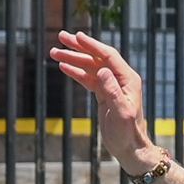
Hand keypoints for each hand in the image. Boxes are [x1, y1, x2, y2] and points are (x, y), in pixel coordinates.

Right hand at [48, 31, 159, 171]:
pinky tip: (63, 66)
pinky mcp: (103, 94)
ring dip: (73, 59)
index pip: (108, 56)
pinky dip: (75, 72)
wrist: (129, 147)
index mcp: (128, 79)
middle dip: (79, 47)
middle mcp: (120, 79)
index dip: (92, 45)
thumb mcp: (121, 112)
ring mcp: (111, 85)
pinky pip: (87, 78)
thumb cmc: (127, 132)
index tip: (77, 36)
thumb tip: (101, 70)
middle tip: (61, 37)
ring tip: (54, 53)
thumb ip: (112, 91)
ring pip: (90, 66)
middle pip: (97, 57)